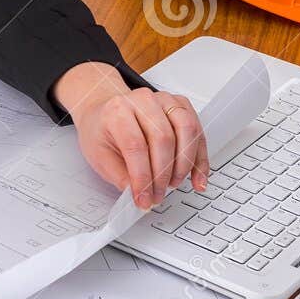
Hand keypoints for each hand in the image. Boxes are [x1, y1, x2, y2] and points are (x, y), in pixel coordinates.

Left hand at [52, 61, 209, 208]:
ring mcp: (163, 100)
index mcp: (117, 111)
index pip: (135, 145)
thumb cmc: (102, 131)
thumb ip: (119, 176)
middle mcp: (142, 100)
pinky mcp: (180, 105)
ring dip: (184, 164)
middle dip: (163, 174)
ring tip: (174, 184)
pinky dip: (200, 157)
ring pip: (186, 130)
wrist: (104, 112)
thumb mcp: (99, 156)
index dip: (143, 177)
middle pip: (163, 138)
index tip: (144, 198)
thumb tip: (140, 194)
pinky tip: (197, 177)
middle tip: (158, 195)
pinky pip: (198, 130)